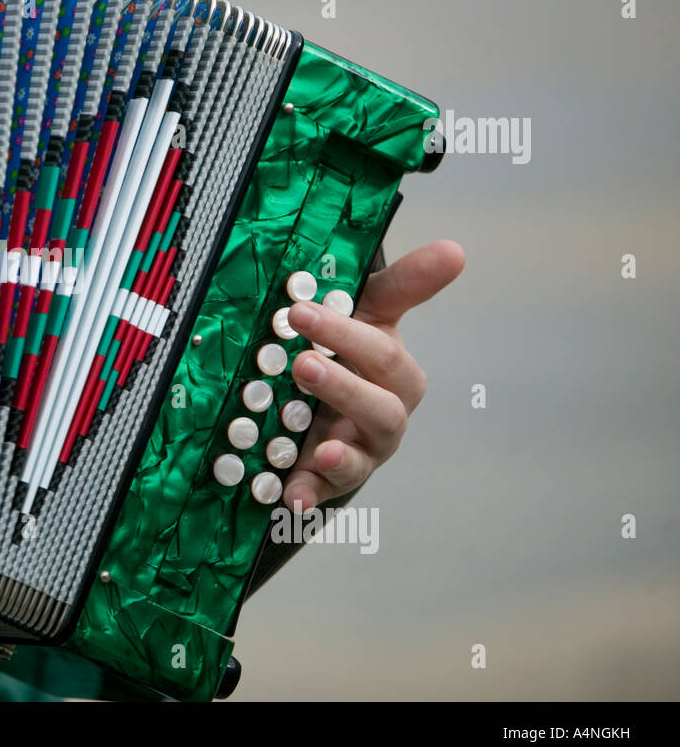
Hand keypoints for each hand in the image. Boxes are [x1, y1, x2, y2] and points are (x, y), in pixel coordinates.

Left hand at [280, 240, 465, 510]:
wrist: (332, 404)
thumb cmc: (348, 350)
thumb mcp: (366, 310)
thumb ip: (402, 284)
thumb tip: (456, 249)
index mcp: (392, 367)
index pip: (379, 348)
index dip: (344, 330)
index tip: (300, 308)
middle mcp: (385, 411)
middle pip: (377, 404)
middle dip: (339, 385)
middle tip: (301, 362)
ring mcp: (362, 448)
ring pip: (360, 453)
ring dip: (339, 451)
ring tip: (320, 446)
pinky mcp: (334, 479)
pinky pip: (324, 491)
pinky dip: (309, 494)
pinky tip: (290, 496)